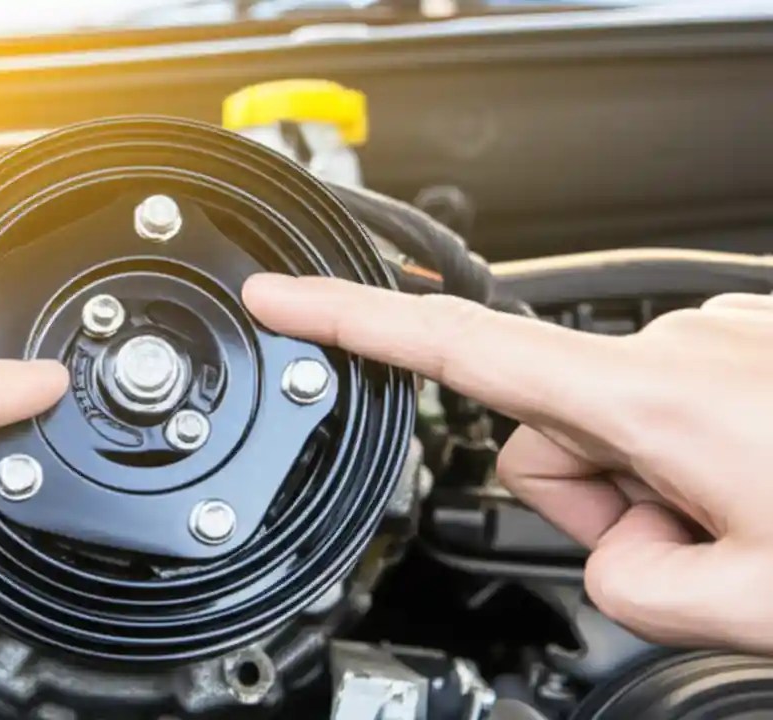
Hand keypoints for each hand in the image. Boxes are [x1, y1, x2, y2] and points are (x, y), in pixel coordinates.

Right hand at [244, 274, 772, 652]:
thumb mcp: (742, 608)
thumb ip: (628, 589)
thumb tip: (614, 553)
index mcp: (654, 396)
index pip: (458, 346)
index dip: (349, 319)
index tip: (280, 298)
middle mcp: (679, 345)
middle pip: (548, 431)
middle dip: (593, 498)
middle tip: (692, 543)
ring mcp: (721, 336)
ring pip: (619, 424)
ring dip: (655, 482)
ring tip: (740, 518)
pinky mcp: (750, 343)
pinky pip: (677, 403)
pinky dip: (700, 454)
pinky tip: (761, 483)